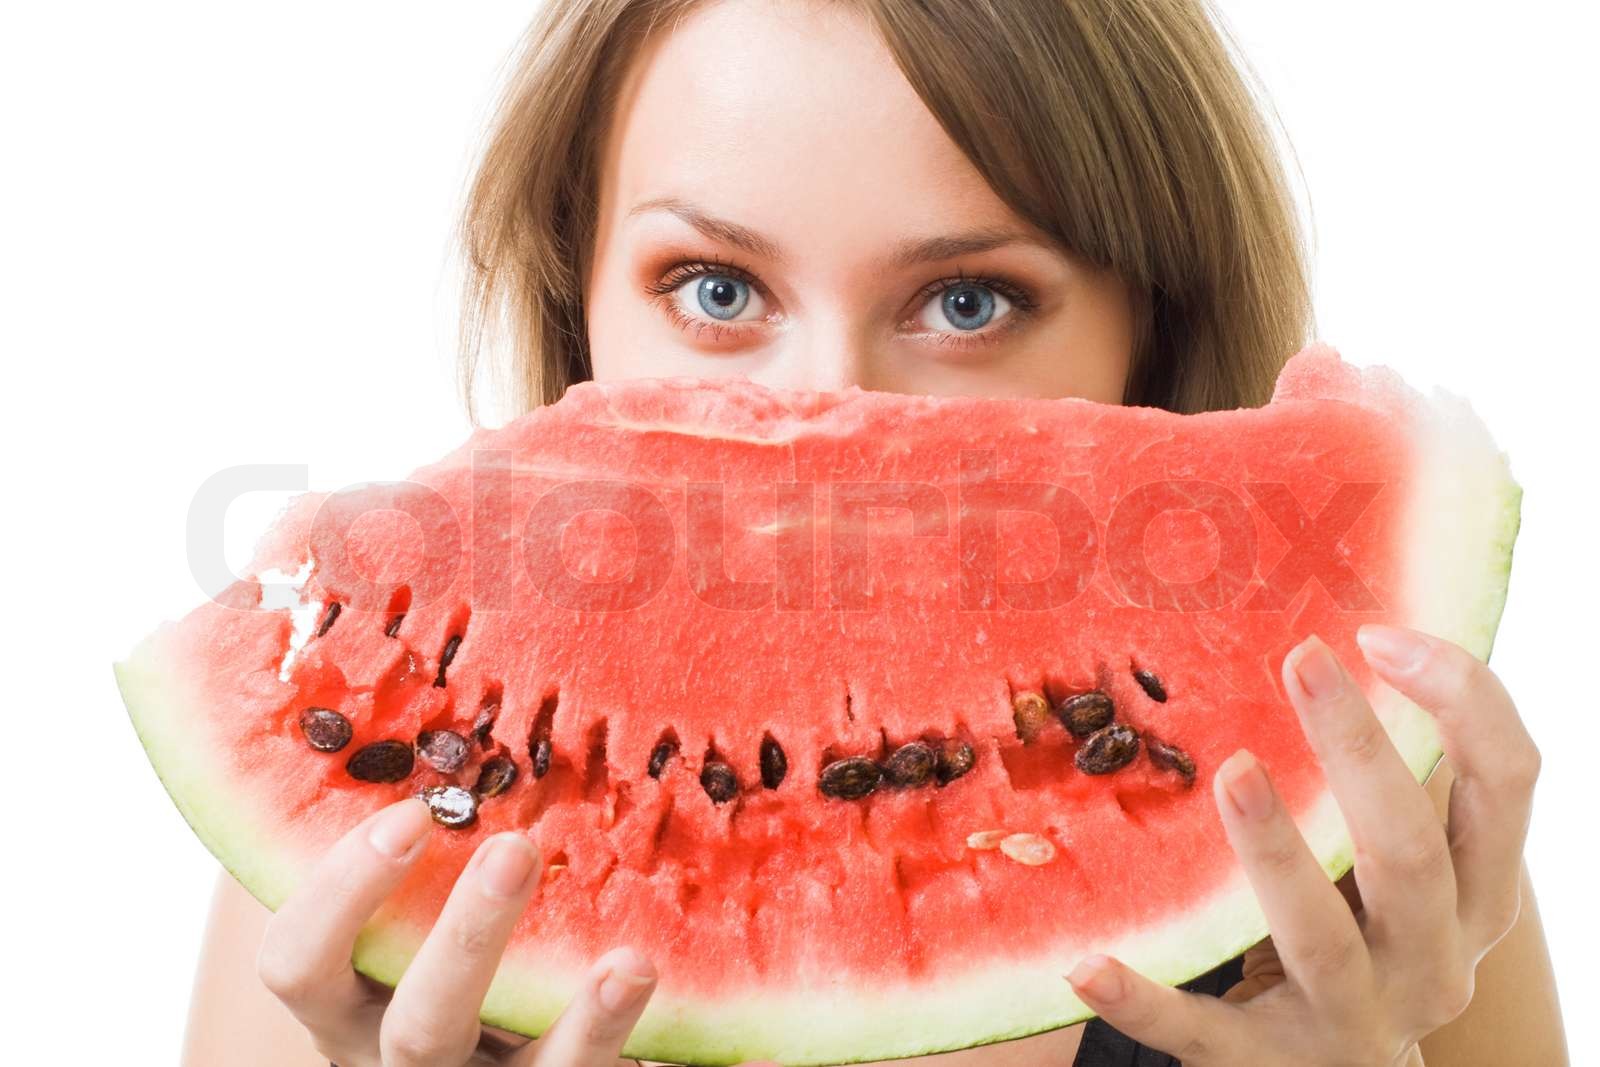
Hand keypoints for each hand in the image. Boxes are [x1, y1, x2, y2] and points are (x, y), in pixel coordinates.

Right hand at [256, 797, 776, 1066]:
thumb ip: (404, 838)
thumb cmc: (427, 953)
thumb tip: (390, 656)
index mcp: (351, 1003)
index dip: (339, 895)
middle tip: (515, 851)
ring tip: (634, 961)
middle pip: (419, 1026)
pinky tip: (758, 1039)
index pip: (299, 964)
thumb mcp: (397, 915)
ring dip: (588, 1024)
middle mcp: (407, 1062)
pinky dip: (689, 1055)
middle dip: (469, 940)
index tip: (410, 814)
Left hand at [1066, 626, 1538, 1065]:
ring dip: (1275, 851)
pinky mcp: (1262, 1061)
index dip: (1462, 700)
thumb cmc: (1366, 935)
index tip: (1376, 632)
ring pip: (1316, 934)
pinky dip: (1142, 1000)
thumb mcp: (1404, 870)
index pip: (1507, 785)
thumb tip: (1328, 643)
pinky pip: (1198, 1031)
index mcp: (1476, 896)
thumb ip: (1386, 785)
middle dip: (1357, 753)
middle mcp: (1430, 961)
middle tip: (1300, 659)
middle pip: (1410, 851)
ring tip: (1232, 772)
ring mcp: (1348, 1018)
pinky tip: (1086, 962)